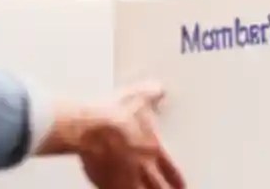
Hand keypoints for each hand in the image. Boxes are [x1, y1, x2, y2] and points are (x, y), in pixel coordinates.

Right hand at [40, 82, 185, 188]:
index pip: (172, 171)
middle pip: (159, 188)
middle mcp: (142, 168)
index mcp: (153, 149)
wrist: (88, 127)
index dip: (177, 180)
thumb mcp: (138, 96)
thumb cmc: (113, 114)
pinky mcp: (104, 183)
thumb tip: (159, 90)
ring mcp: (123, 178)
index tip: (181, 185)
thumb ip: (152, 94)